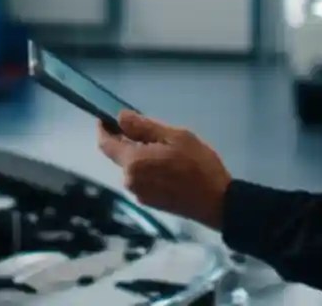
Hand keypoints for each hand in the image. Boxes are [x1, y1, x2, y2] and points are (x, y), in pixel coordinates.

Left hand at [96, 111, 232, 229]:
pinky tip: (171, 167)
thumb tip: (120, 117)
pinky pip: (143, 180)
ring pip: (134, 168)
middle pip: (121, 156)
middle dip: (130, 141)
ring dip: (143, 156)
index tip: (106, 118)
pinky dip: (150, 170)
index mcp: (133, 163)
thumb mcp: (175, 137)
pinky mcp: (150, 204)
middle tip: (155, 133)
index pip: (105, 144)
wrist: (217, 202)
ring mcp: (140, 194)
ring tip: (169, 150)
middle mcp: (130, 181)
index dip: (103, 129)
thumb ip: (144, 127)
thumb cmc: (198, 165)